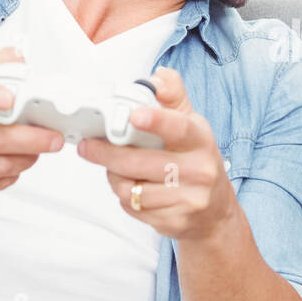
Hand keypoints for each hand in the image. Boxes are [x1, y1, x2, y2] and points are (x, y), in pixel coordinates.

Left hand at [77, 67, 237, 241]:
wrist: (215, 213)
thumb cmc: (197, 161)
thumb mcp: (192, 125)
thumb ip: (173, 97)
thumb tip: (157, 78)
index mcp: (200, 140)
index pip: (179, 128)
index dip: (156, 121)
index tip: (134, 115)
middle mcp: (199, 170)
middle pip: (140, 162)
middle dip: (107, 154)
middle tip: (87, 145)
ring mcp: (188, 199)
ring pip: (131, 188)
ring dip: (114, 177)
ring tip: (114, 168)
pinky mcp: (174, 222)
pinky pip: (134, 207)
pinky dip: (125, 197)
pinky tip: (132, 188)